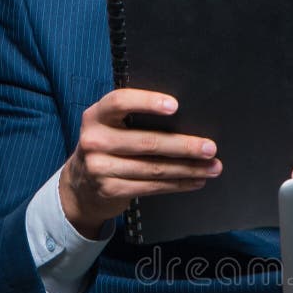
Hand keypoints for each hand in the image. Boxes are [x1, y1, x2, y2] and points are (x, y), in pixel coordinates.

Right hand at [60, 89, 221, 238]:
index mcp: (96, 116)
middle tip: (210, 147)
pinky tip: (196, 180)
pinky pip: (152, 187)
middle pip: (147, 142)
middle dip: (184, 146)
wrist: (80, 186)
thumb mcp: (110, 128)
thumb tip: (186, 119)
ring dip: (189, 169)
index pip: (120, 102)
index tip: (174, 105)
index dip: (147, 102)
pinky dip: (178, 184)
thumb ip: (134, 119)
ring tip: (212, 167)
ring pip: (154, 168)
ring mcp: (100, 168)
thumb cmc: (107, 148)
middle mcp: (95, 140)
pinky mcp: (111, 190)